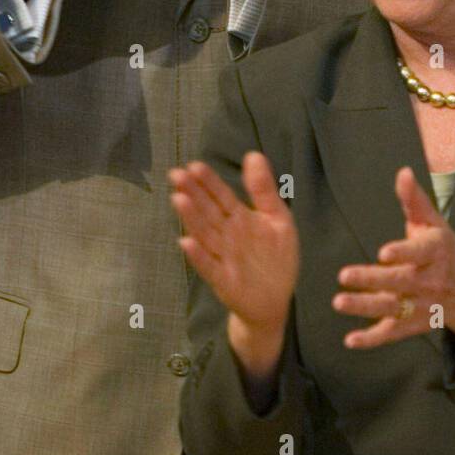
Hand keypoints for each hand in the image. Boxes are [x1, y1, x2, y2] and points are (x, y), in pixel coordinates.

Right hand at [169, 151, 298, 344]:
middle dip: (193, 193)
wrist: (275, 301)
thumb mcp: (278, 218)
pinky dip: (198, 256)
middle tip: (176, 175)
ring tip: (179, 199)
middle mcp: (227, 235)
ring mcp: (223, 257)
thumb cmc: (275, 257)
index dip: (208, 181)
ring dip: (191, 218)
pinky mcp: (223, 280)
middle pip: (208, 211)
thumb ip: (264, 189)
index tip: (193, 165)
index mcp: (239, 218)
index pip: (221, 195)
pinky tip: (185, 243)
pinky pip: (209, 266)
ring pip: (205, 234)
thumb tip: (253, 154)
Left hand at [333, 167, 454, 349]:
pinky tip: (351, 340)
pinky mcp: (414, 324)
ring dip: (365, 307)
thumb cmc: (444, 248)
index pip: (419, 253)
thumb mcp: (433, 222)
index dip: (402, 252)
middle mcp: (428, 280)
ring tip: (339, 302)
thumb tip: (402, 172)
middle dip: (372, 280)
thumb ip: (414, 199)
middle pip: (399, 282)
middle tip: (344, 276)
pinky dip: (372, 339)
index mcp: (434, 252)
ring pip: (392, 309)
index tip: (383, 252)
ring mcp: (421, 305)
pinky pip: (392, 334)